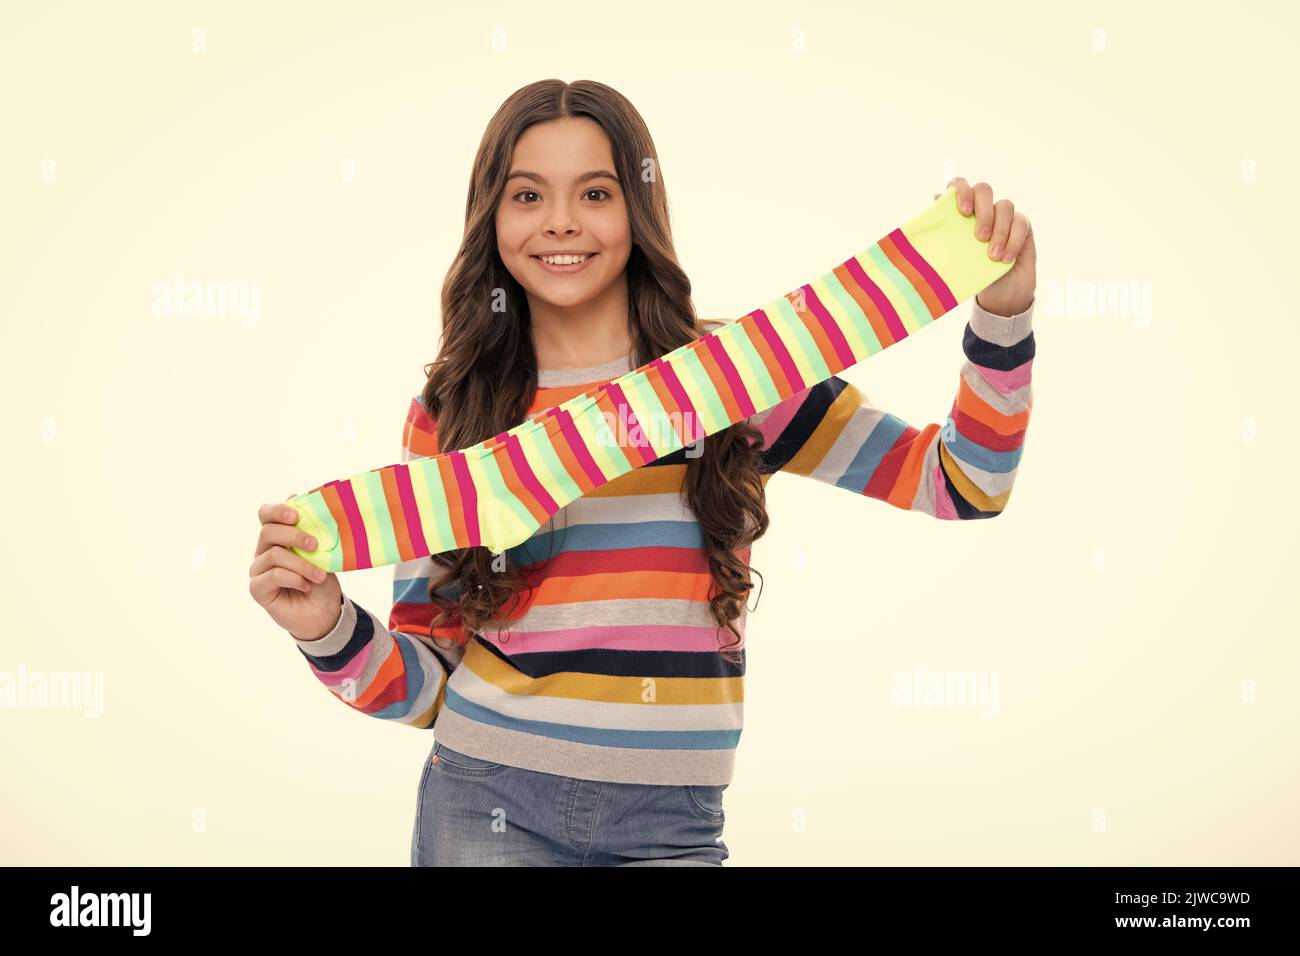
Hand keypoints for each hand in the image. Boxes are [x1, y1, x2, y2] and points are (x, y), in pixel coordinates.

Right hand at [249, 501, 342, 640]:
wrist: (324, 613)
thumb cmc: (321, 579)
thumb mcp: (322, 552)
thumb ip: (311, 528)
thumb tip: (296, 495)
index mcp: (278, 537)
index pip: (266, 515)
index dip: (277, 510)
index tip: (296, 516)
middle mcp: (263, 550)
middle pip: (268, 532)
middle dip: (294, 535)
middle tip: (315, 546)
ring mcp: (258, 570)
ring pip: (274, 555)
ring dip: (302, 564)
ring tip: (320, 575)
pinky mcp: (257, 588)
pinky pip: (273, 575)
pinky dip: (294, 578)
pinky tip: (306, 585)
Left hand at [934, 177, 1035, 317]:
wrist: (998, 295)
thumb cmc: (971, 274)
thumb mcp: (954, 258)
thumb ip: (946, 232)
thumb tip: (935, 201)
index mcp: (962, 211)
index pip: (960, 185)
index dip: (961, 191)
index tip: (962, 211)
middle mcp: (983, 208)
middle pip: (984, 189)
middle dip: (982, 212)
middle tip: (979, 237)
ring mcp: (1004, 215)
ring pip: (1004, 206)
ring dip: (999, 231)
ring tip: (992, 256)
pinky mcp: (1022, 226)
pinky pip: (1020, 224)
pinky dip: (1013, 241)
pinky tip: (1005, 259)